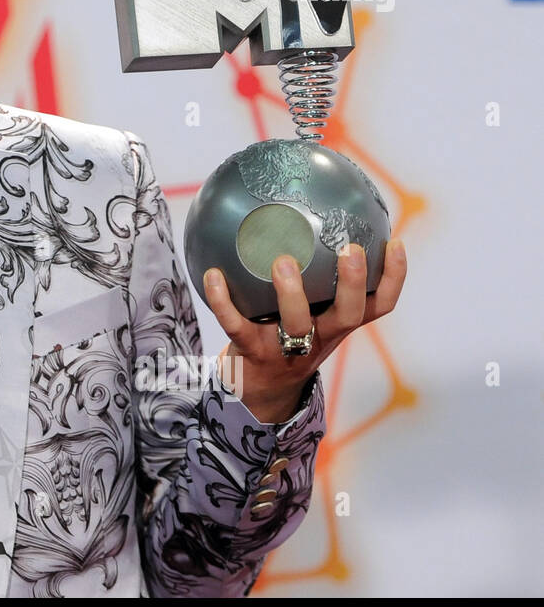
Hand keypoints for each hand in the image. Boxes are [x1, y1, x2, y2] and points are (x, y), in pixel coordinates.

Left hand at [203, 239, 407, 423]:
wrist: (259, 389)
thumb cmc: (286, 335)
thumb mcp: (310, 311)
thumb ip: (315, 277)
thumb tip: (305, 217)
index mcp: (337, 324)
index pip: (378, 305)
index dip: (393, 278)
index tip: (393, 243)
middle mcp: (320, 337)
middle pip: (347, 316)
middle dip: (352, 284)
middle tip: (350, 250)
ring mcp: (287, 348)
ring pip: (296, 324)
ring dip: (291, 294)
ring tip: (282, 262)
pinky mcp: (252, 352)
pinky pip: (236, 325)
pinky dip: (222, 301)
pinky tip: (213, 274)